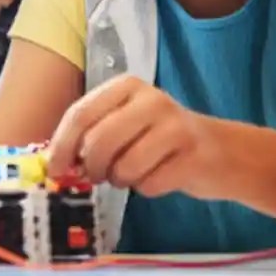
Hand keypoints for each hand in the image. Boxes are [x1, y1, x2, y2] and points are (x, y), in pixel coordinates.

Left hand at [46, 76, 221, 197]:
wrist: (221, 151)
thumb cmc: (159, 139)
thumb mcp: (124, 124)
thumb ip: (90, 135)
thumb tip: (54, 163)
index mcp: (127, 86)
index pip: (80, 114)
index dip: (62, 146)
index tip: (54, 170)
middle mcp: (151, 99)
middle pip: (98, 142)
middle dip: (92, 168)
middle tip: (98, 176)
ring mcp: (176, 126)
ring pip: (123, 168)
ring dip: (121, 180)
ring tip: (134, 172)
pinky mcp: (193, 156)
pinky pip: (150, 184)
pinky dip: (147, 188)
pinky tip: (160, 175)